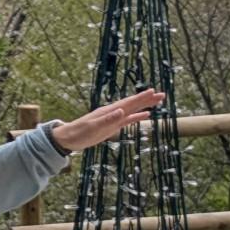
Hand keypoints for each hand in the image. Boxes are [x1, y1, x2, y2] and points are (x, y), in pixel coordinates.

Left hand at [49, 89, 167, 153]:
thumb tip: (121, 111)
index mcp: (109, 111)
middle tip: (162, 94)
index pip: (128, 103)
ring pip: (132, 110)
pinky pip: (128, 120)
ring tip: (157, 101)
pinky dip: (137, 117)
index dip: (141, 98)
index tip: (153, 92)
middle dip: (147, 99)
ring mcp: (113, 118)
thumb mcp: (93, 127)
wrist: (68, 138)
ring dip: (145, 106)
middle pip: (133, 104)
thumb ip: (107, 120)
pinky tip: (146, 115)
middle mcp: (112, 112)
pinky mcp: (112, 126)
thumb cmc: (78, 133)